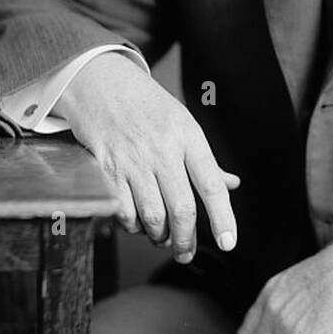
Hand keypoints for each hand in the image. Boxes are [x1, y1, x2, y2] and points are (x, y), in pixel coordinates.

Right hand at [56, 52, 239, 263]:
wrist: (101, 81)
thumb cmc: (147, 105)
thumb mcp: (184, 124)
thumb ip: (206, 160)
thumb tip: (231, 185)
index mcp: (188, 137)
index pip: (212, 185)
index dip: (223, 218)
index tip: (229, 242)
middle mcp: (162, 149)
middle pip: (182, 208)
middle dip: (186, 239)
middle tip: (185, 252)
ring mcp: (133, 160)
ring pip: (152, 215)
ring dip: (159, 236)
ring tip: (162, 237)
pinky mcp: (106, 169)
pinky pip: (123, 212)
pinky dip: (133, 226)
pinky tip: (137, 223)